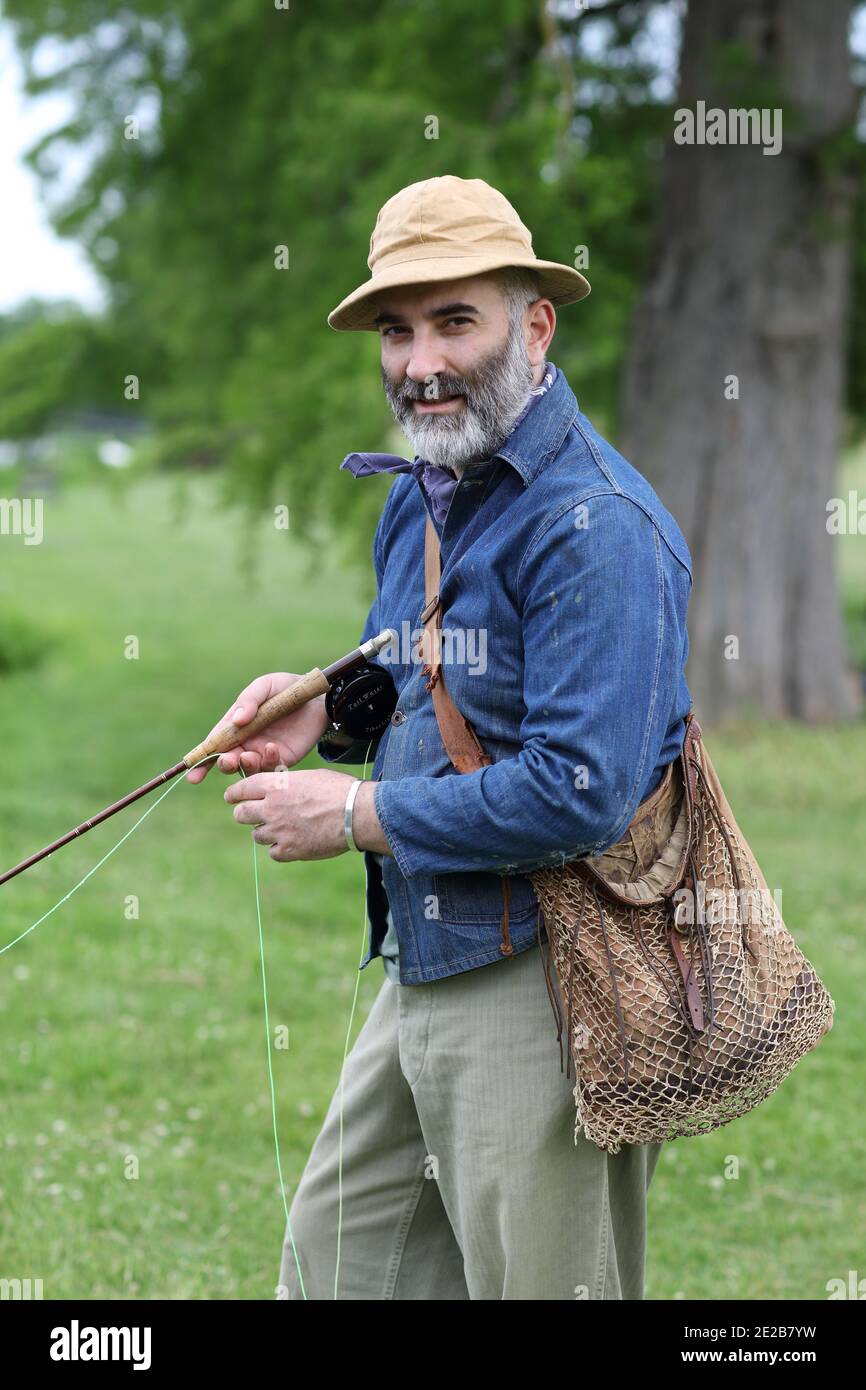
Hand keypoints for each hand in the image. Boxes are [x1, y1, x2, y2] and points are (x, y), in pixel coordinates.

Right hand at [186, 674, 329, 783]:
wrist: (318, 696)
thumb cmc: (286, 688)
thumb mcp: (265, 686)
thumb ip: (249, 700)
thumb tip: (237, 720)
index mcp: (235, 726)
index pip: (214, 745)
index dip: (201, 760)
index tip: (192, 775)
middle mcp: (246, 742)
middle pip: (228, 761)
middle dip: (223, 764)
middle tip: (228, 760)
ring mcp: (264, 752)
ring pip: (248, 768)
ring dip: (244, 765)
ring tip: (248, 756)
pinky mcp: (283, 758)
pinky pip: (272, 767)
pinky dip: (269, 761)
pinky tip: (272, 748)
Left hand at [223, 768, 358, 860]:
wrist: (356, 814)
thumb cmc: (339, 790)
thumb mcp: (310, 777)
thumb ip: (287, 784)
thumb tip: (278, 788)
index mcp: (275, 786)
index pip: (241, 789)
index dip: (234, 794)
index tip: (232, 798)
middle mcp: (271, 808)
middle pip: (240, 814)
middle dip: (246, 813)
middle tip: (254, 815)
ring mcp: (279, 831)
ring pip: (257, 835)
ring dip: (265, 831)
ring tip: (282, 828)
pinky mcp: (290, 850)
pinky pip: (273, 852)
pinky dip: (280, 848)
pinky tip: (293, 842)